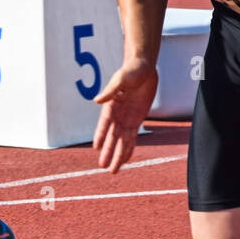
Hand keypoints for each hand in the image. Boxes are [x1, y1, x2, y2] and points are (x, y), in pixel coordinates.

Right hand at [92, 59, 157, 173]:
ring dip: (117, 156)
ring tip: (113, 170)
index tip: (96, 148)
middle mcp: (117, 116)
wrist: (144, 68)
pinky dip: (129, 149)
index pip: (104, 125)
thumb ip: (110, 91)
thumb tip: (97, 101)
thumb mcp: (120, 79)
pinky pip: (132, 138)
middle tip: (103, 167)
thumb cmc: (131, 70)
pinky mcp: (136, 120)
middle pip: (112, 139)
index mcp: (110, 107)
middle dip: (108, 153)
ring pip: (122, 142)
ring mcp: (126, 120)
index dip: (100, 136)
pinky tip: (125, 159)